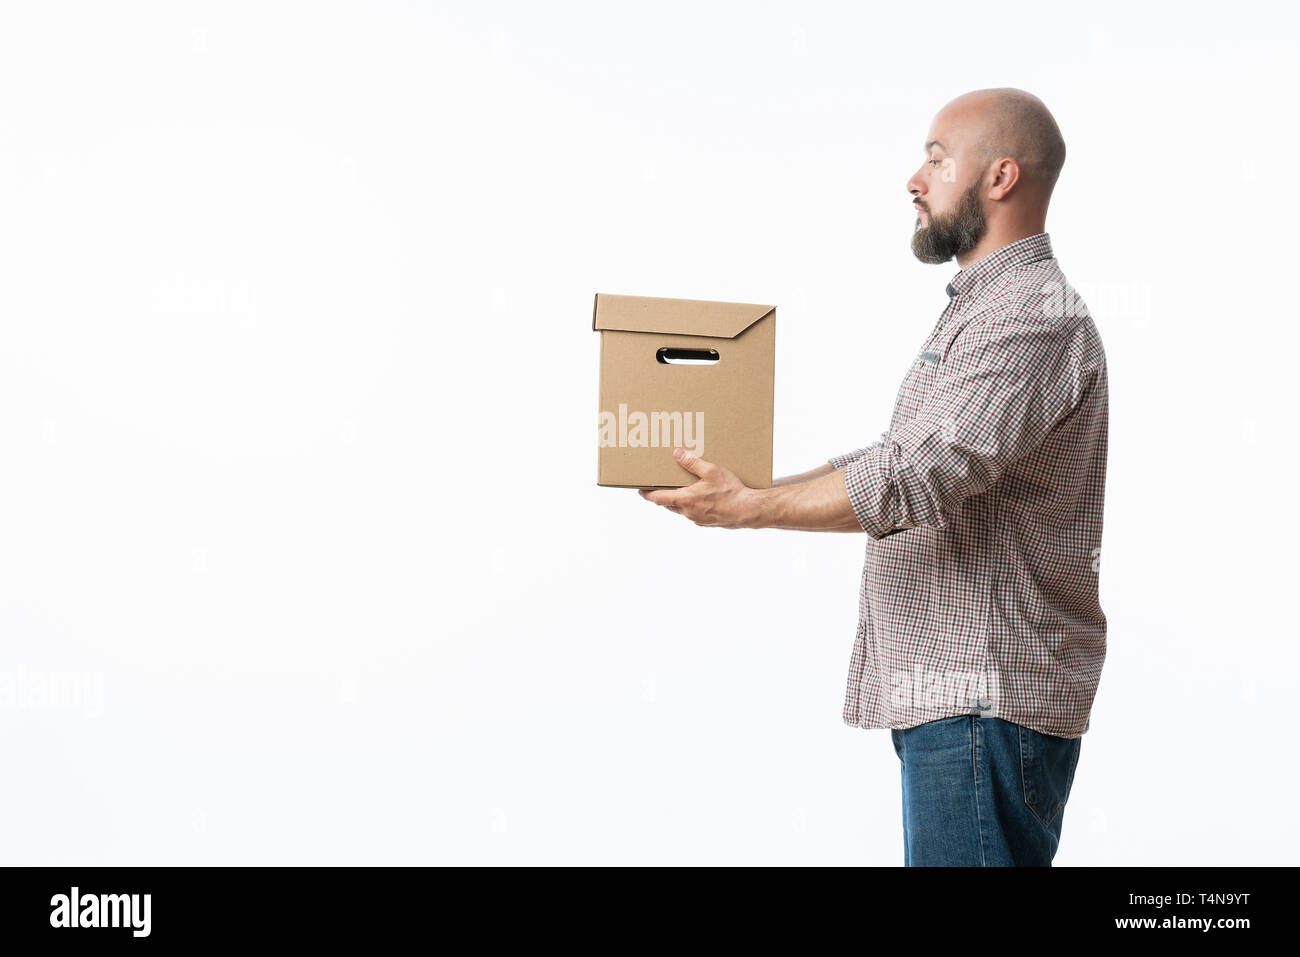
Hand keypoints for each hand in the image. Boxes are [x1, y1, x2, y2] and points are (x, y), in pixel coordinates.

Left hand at [637, 448, 762, 528]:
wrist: (747, 511)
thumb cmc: (730, 491)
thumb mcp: (711, 471)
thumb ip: (692, 462)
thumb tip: (677, 454)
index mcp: (685, 499)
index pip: (658, 498)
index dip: (647, 494)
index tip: (640, 491)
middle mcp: (688, 512)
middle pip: (668, 504)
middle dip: (662, 496)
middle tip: (658, 488)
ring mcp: (697, 519)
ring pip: (681, 510)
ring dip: (677, 501)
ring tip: (680, 491)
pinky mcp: (707, 523)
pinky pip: (693, 514)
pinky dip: (691, 506)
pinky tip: (700, 499)